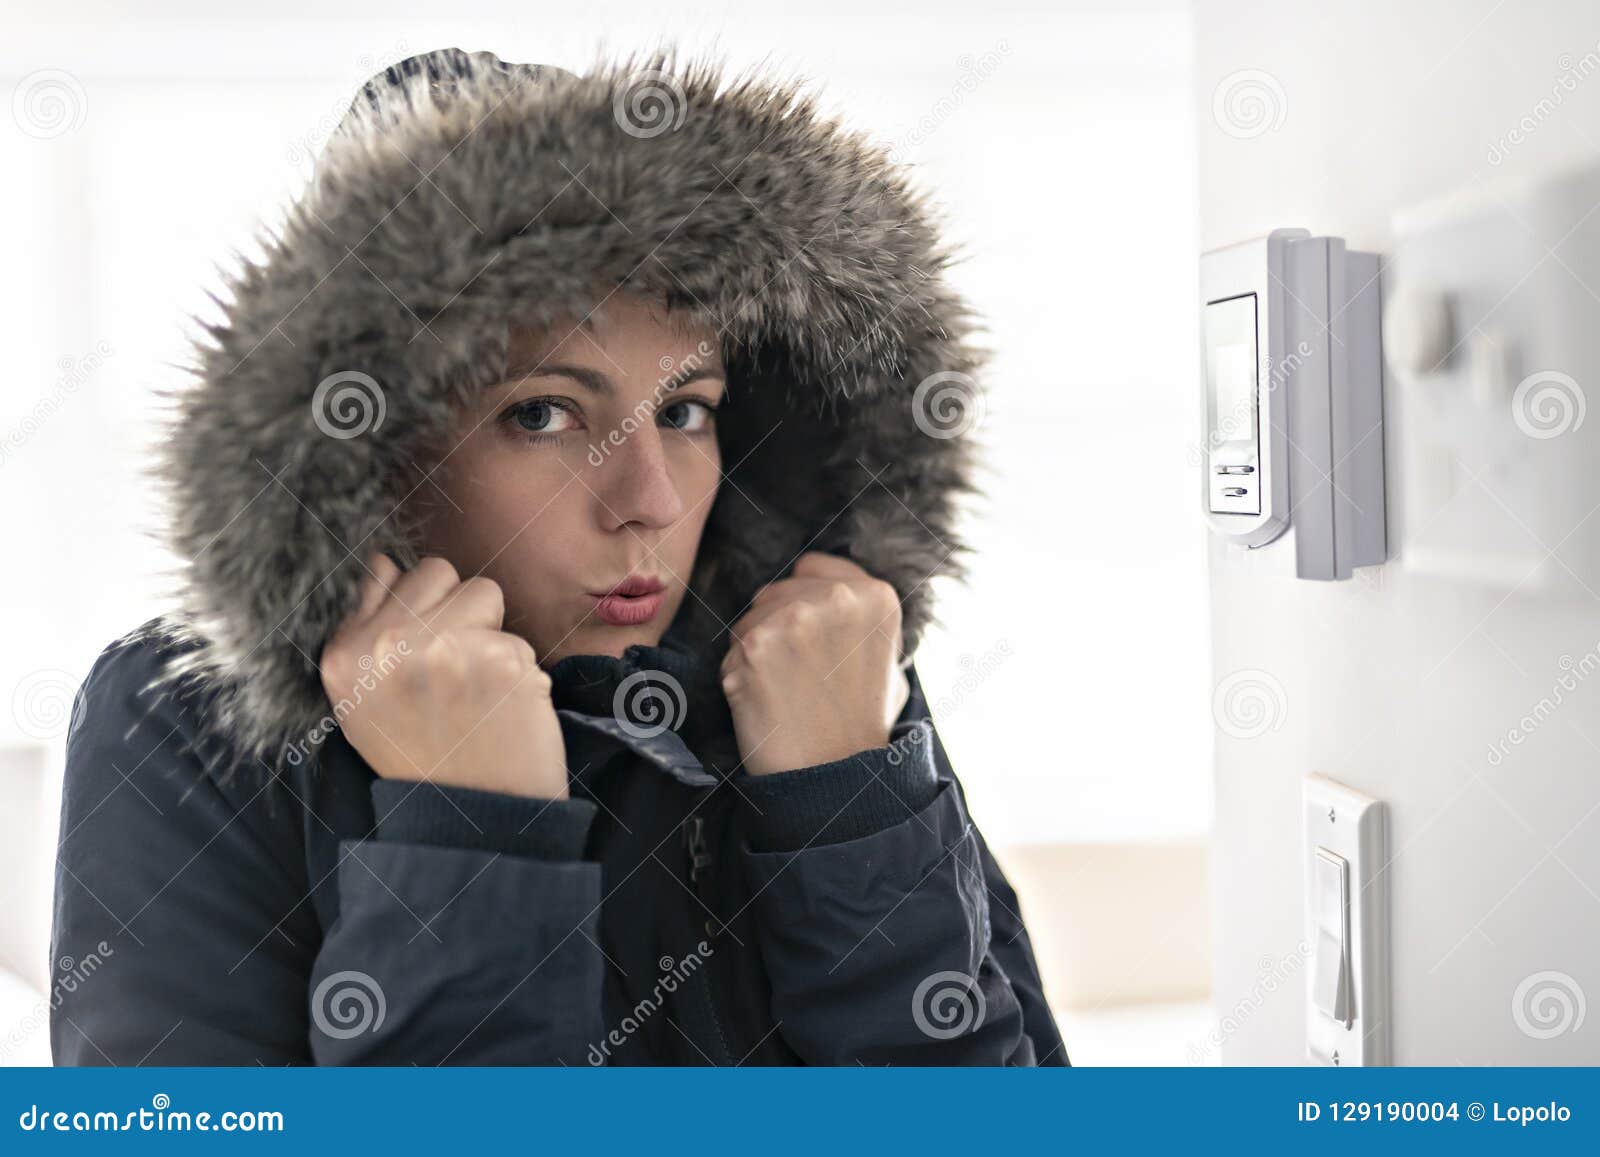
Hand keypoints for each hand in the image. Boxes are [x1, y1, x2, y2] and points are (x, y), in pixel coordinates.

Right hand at [318, 552, 568, 798]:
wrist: (473, 819)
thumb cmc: (423, 754)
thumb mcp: (363, 699)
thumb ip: (366, 627)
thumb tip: (385, 562)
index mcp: (342, 654)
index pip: (384, 571)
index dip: (416, 601)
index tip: (423, 640)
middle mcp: (387, 645)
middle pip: (439, 571)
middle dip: (454, 609)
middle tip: (455, 669)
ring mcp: (445, 648)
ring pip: (484, 591)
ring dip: (490, 632)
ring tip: (478, 687)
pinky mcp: (500, 659)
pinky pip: (519, 637)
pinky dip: (521, 672)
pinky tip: (505, 710)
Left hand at [720, 551, 910, 776]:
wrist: (835, 775)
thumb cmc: (862, 725)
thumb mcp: (889, 662)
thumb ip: (862, 622)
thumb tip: (839, 598)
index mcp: (875, 596)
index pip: (812, 567)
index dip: (805, 599)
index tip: (812, 635)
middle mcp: (837, 597)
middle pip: (776, 591)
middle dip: (777, 626)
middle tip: (799, 675)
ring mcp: (794, 618)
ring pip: (750, 619)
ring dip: (756, 650)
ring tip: (785, 690)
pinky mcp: (755, 645)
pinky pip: (732, 650)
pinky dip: (740, 675)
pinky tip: (766, 701)